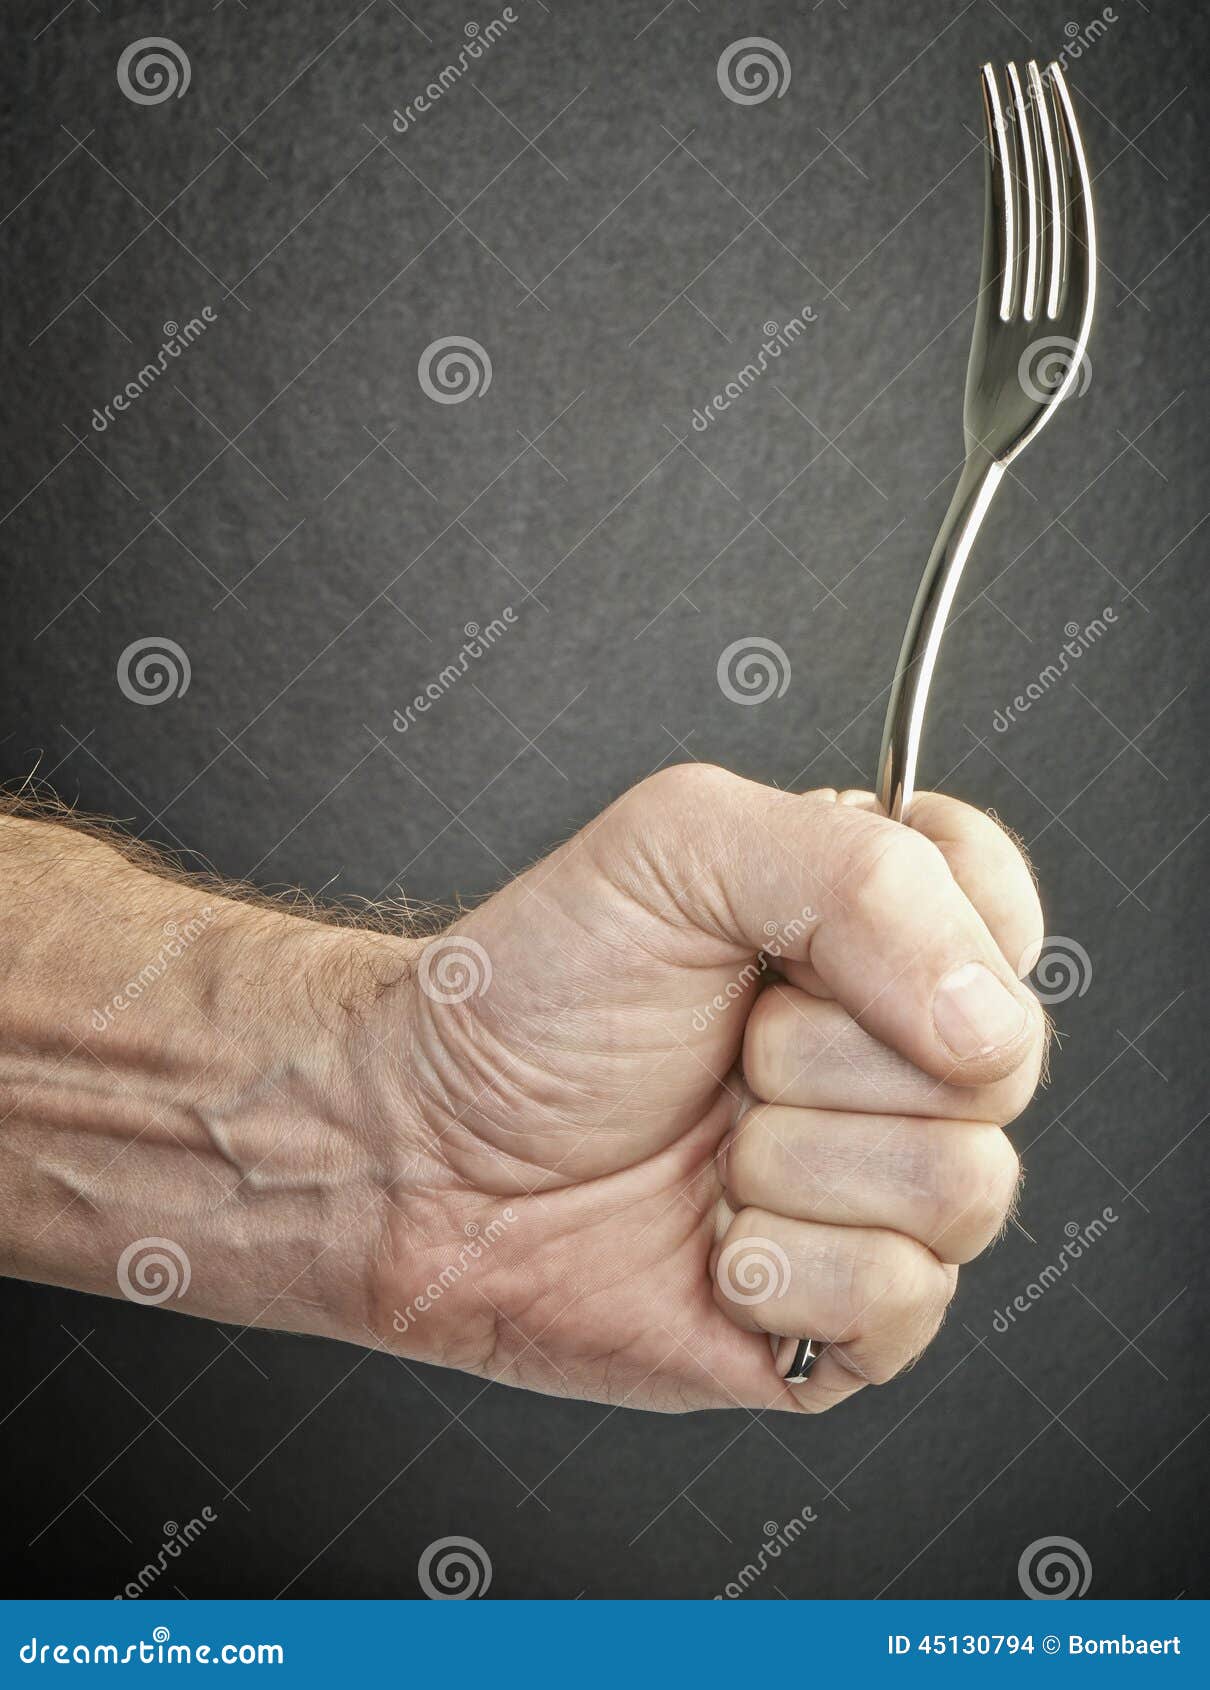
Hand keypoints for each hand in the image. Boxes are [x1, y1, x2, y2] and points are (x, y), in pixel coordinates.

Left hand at [365, 765, 1045, 1413]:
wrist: (418, 1151)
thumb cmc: (530, 994)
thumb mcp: (679, 848)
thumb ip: (858, 876)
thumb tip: (988, 1024)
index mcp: (870, 931)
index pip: (1005, 908)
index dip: (933, 936)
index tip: (803, 947)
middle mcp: (891, 1057)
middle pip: (1000, 1064)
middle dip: (824, 1058)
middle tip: (723, 1050)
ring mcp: (875, 1189)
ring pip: (966, 1188)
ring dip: (798, 1167)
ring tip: (710, 1153)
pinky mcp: (846, 1312)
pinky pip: (909, 1301)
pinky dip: (788, 1272)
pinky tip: (713, 1246)